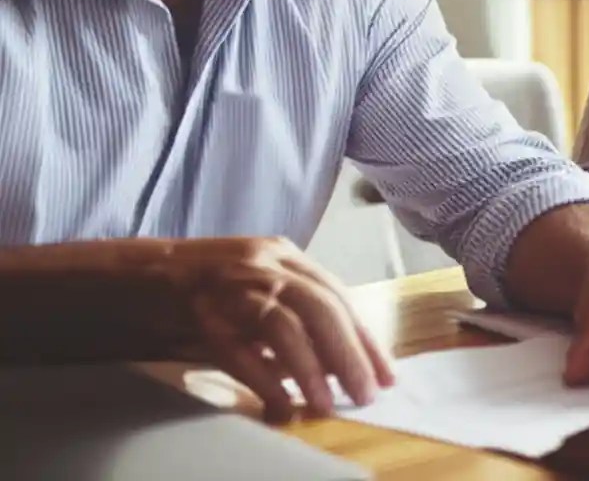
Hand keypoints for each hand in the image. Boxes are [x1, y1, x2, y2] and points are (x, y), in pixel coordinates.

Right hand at [170, 237, 395, 422]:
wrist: (129, 277)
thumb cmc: (199, 291)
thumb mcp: (254, 293)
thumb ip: (294, 318)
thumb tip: (337, 363)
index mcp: (282, 254)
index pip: (338, 296)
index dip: (366, 338)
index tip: (386, 375)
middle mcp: (263, 262)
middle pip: (322, 308)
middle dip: (351, 355)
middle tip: (367, 395)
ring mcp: (230, 284)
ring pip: (287, 325)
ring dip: (313, 370)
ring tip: (328, 405)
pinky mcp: (199, 311)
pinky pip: (241, 349)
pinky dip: (267, 380)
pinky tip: (282, 407)